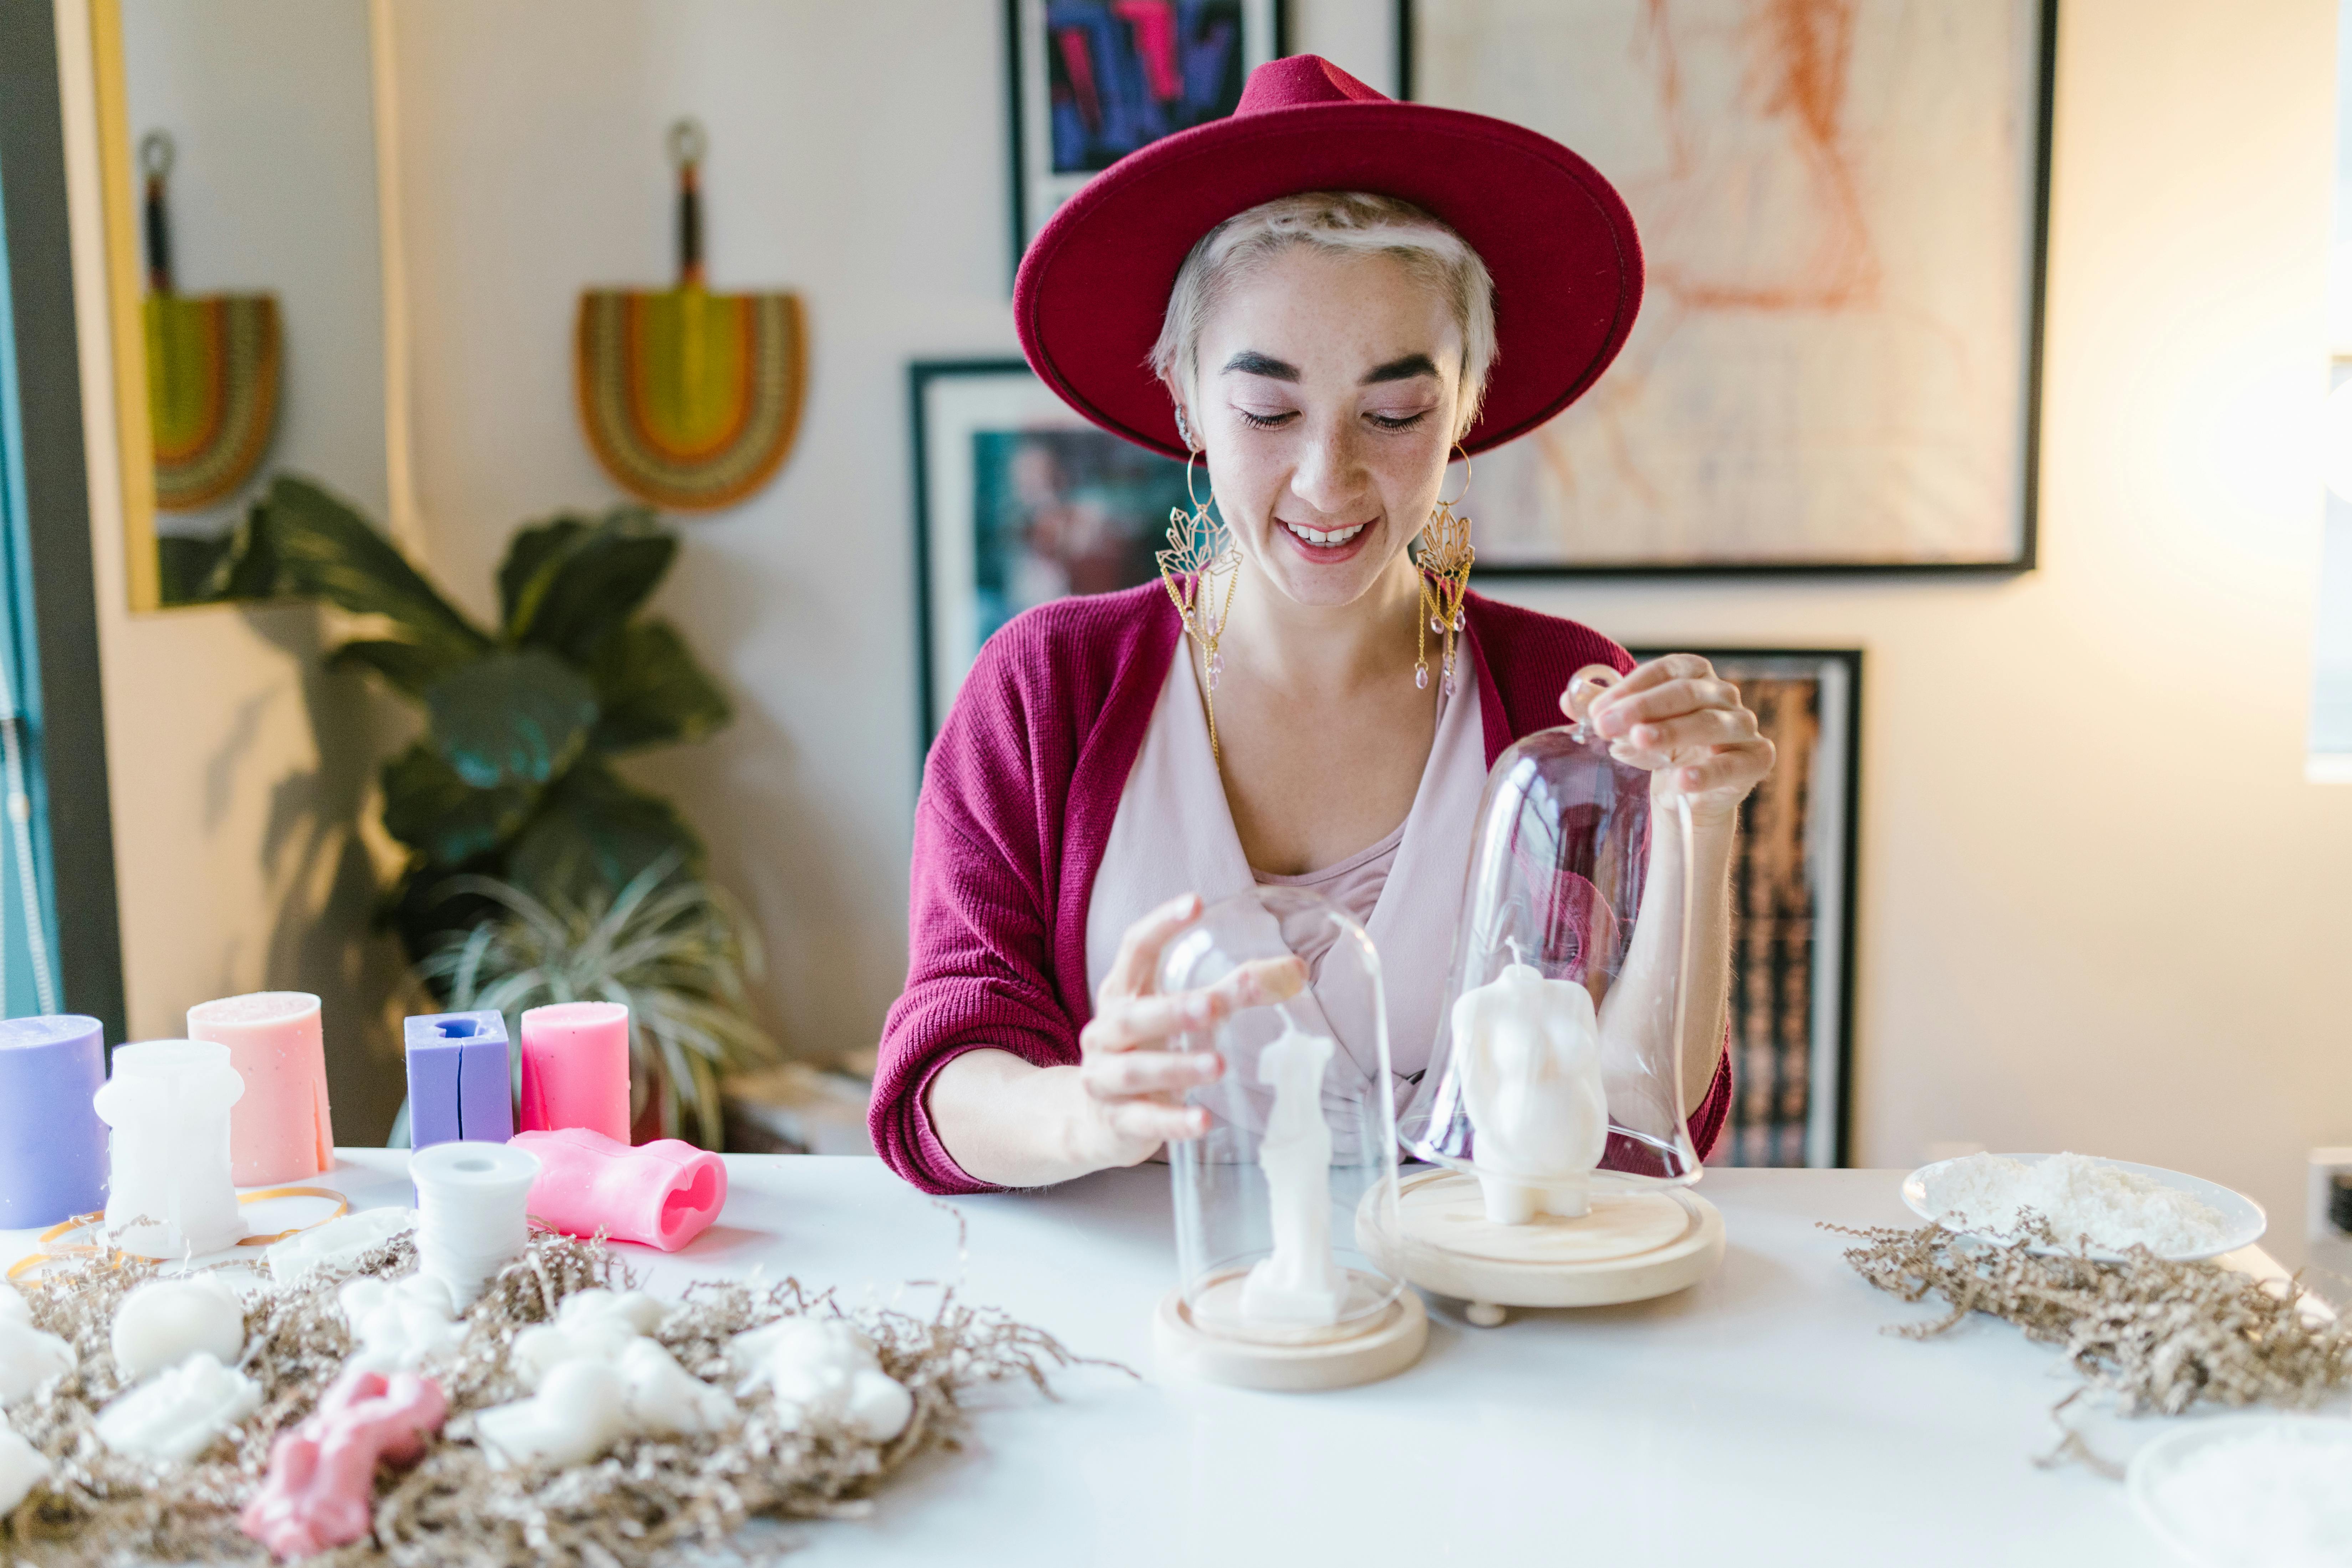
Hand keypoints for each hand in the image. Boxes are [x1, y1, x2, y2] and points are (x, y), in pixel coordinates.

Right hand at [1077, 893, 1306, 1168]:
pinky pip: (1144, 1122)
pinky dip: (1173, 1122)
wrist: (1098, 1120)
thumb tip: (1298, 969)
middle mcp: (1105, 1032)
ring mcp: (1105, 1079)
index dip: (1160, 924)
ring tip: (1219, 1065)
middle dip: (1172, 1010)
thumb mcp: (1181, 1016)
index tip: (1196, 902)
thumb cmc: (1147, 1051)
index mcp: (1122, 993)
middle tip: (1213, 1005)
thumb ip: (1233, 991)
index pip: (1133, 949)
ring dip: (1177, 1067)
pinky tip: (1202, 1121)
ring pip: (1135, 1071)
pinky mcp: (1116, 1121)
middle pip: (1133, 1016)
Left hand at [1574, 655, 1774, 823]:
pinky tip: (1682, 781)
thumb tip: (1567, 701)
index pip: (1665, 671)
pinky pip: (1733, 765)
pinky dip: (1707, 773)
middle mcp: (1723, 695)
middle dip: (1642, 708)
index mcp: (1695, 675)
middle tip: (1605, 726)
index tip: (1596, 710)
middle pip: (1685, 694)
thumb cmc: (1660, 748)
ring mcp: (1743, 726)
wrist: (1690, 790)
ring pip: (1709, 724)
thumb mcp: (1631, 727)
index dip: (1631, 687)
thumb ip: (1604, 712)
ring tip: (1638, 740)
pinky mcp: (1756, 759)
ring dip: (1672, 731)